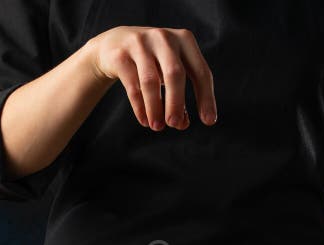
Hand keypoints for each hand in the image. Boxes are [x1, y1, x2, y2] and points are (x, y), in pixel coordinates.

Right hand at [87, 26, 216, 130]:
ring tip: (157, 127)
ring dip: (155, 108)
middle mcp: (164, 38)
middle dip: (176, 103)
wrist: (114, 43)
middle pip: (175, 74)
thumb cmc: (151, 61)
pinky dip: (139, 107)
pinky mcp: (120, 55)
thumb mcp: (168, 73)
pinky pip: (132, 86)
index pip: (200, 71)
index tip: (209, 121)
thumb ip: (178, 96)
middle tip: (175, 125)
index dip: (206, 97)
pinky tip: (144, 120)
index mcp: (184, 40)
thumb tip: (182, 123)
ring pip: (150, 81)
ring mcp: (140, 44)